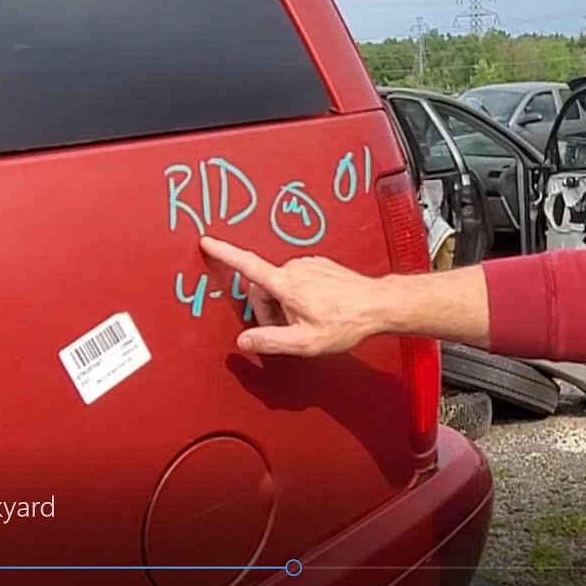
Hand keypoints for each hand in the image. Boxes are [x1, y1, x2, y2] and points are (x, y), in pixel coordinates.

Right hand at [199, 237, 384, 356]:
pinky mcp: (319, 266)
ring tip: (306, 322)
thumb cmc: (346, 322)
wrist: (377, 305)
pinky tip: (317, 310)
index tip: (208, 242)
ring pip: (280, 285)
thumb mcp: (305, 342)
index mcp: (286, 284)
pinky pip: (296, 280)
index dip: (225, 254)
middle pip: (263, 287)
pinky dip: (297, 296)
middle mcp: (295, 268)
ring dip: (283, 304)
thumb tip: (244, 340)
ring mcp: (309, 265)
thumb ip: (270, 341)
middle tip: (287, 331)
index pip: (247, 266)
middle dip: (267, 310)